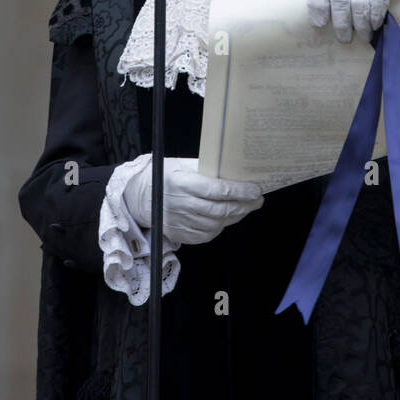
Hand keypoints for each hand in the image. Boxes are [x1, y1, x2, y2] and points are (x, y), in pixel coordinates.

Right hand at [122, 156, 263, 245]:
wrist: (142, 196)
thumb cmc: (165, 175)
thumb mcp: (182, 164)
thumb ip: (205, 168)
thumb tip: (233, 171)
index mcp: (182, 183)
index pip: (217, 190)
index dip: (239, 191)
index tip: (256, 190)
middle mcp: (181, 204)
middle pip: (219, 209)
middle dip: (243, 206)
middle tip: (257, 200)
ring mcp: (180, 221)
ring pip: (215, 224)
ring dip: (234, 217)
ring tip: (245, 208)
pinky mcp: (179, 234)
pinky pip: (206, 235)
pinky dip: (220, 228)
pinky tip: (227, 218)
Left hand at [307, 0, 399, 42]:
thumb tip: (319, 27)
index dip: (317, 6)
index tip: (319, 25)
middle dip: (341, 22)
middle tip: (344, 38)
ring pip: (358, 1)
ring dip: (360, 24)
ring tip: (363, 35)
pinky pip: (377, 1)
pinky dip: (374, 17)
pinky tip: (374, 25)